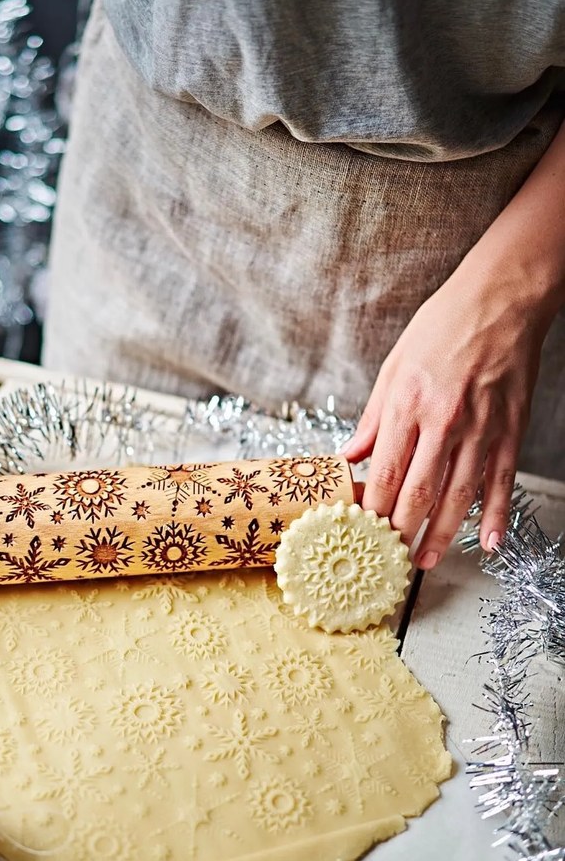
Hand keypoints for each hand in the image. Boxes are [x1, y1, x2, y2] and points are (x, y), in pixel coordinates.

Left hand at [344, 260, 554, 568]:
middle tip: (388, 558)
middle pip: (418, 492)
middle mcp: (443, 421)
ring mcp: (481, 429)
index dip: (373, 509)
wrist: (500, 299)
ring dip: (440, 534)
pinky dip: (495, 516)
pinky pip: (501, 482)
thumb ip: (372, 420)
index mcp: (407, 405)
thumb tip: (349, 457)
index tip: (361, 532)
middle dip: (401, 531)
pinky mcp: (510, 430)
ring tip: (425, 561)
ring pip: (457, 496)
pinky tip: (488, 543)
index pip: (385, 472)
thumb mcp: (393, 368)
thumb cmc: (441, 329)